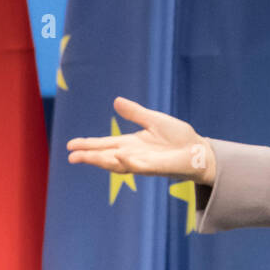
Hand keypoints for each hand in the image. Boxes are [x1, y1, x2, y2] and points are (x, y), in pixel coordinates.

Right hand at [67, 96, 216, 185]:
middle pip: (105, 156)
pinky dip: (128, 162)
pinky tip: (119, 156)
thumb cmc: (178, 137)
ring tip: (84, 157)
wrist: (198, 150)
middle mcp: (132, 155)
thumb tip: (116, 101)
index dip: (88, 144)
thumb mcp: (154, 120)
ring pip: (116, 164)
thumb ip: (135, 113)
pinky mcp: (154, 168)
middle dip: (88, 156)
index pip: (105, 144)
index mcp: (131, 143)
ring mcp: (142, 163)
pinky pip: (138, 166)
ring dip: (101, 160)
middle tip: (71, 156)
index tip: (70, 145)